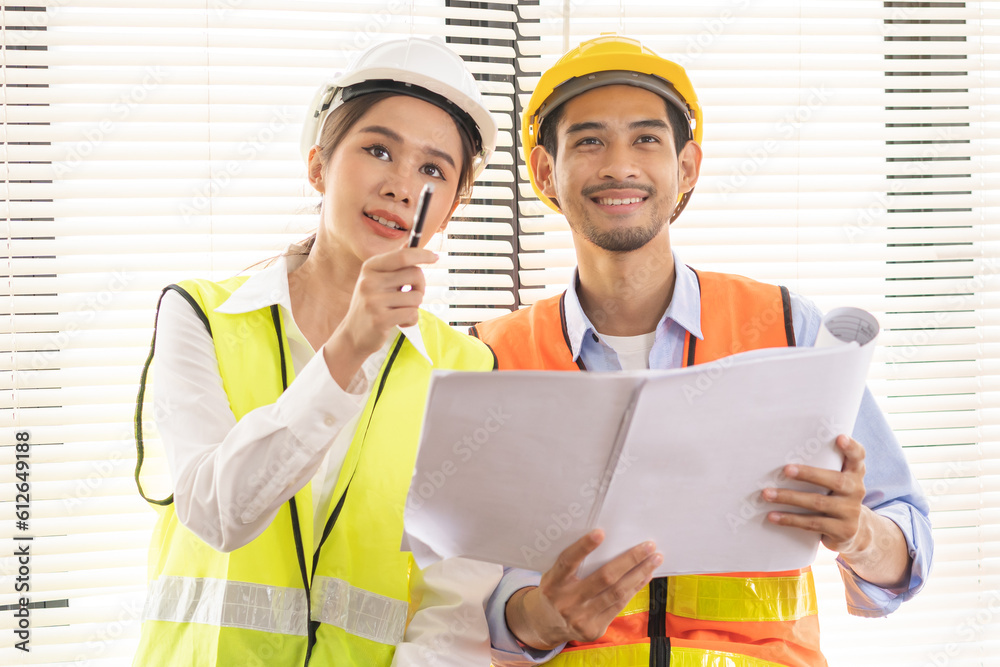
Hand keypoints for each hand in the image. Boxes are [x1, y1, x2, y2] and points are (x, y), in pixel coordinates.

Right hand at [324, 247, 436, 387]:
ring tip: (400, 310)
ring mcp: (373, 301)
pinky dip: (411, 320)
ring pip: (416, 297)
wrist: (353, 334)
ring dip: (414, 306)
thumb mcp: (377, 280)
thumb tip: (420, 249)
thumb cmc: (373, 304)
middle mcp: (369, 281)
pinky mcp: (380, 319)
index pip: (403, 256)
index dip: (423, 254)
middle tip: (411, 296)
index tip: (435, 256)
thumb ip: (395, 266)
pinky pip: (412, 314)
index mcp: (370, 267)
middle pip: (415, 274)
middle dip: (420, 286)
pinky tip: (399, 321)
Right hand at [505, 530, 661, 650]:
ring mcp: (580, 618)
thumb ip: (573, 563)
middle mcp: (565, 602)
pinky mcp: (593, 630)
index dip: (583, 547)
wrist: (546, 624)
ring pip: (617, 593)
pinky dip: (634, 588)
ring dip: (639, 574)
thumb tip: (608, 541)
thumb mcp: (554, 575)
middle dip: (630, 560)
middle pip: (603, 578)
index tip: (601, 532)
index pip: (567, 562)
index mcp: (552, 583)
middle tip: (648, 546)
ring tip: (654, 559)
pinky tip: (645, 576)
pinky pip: (619, 606)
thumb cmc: (556, 589)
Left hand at [762, 434, 868, 554]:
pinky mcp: (842, 531)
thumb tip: (780, 452)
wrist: (854, 532)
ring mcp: (850, 512)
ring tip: (767, 494)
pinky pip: (812, 524)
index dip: (851, 447)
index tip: (840, 438)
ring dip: (789, 498)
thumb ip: (822, 465)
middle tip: (786, 469)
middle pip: (835, 480)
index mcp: (854, 473)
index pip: (858, 456)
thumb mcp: (835, 480)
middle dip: (809, 474)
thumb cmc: (835, 496)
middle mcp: (856, 490)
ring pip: (818, 503)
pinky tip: (772, 516)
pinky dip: (790, 519)